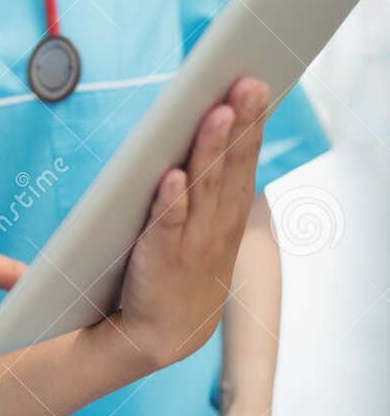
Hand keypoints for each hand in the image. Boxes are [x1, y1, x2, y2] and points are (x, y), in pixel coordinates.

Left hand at [116, 77, 269, 371]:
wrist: (160, 334)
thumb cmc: (179, 264)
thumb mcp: (206, 221)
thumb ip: (211, 179)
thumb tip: (215, 122)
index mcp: (228, 208)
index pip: (243, 156)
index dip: (251, 120)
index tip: (255, 81)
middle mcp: (216, 221)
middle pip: (229, 164)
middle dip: (238, 122)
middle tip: (245, 83)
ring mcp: (191, 240)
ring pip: (202, 186)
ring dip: (210, 150)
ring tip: (216, 114)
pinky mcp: (160, 258)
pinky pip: (166, 226)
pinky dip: (171, 202)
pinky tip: (173, 177)